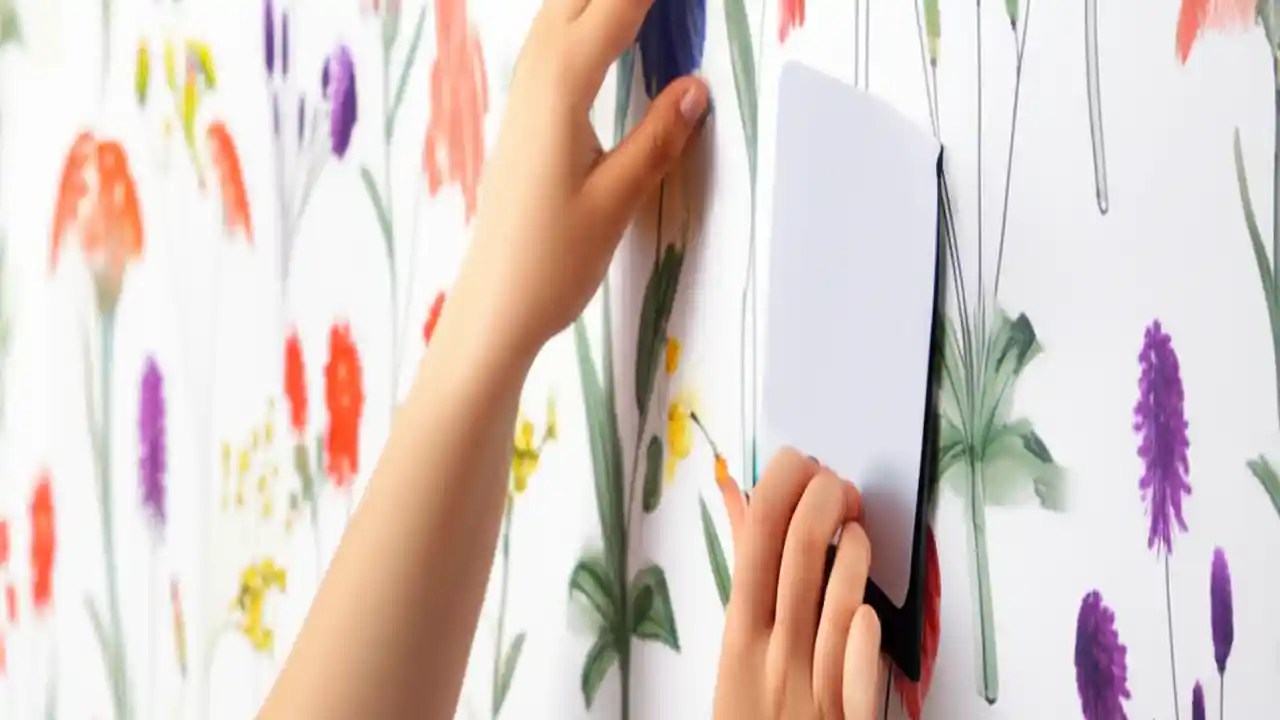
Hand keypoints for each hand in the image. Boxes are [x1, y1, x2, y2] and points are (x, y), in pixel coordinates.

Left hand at [450, 0, 708, 357]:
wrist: (495, 306)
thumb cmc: (550, 262)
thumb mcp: (615, 201)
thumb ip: (657, 138)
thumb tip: (697, 86)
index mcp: (560, 89)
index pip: (617, 5)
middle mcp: (535, 78)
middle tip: (678, 6)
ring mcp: (525, 96)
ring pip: (562, 12)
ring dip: (605, 0)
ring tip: (653, 11)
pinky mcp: (527, 116)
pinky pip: (557, 41)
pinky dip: (589, 18)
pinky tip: (614, 28)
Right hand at [714, 448, 881, 719]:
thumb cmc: (752, 711)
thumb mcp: (736, 637)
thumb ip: (744, 565)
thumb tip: (737, 495)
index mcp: (740, 632)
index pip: (755, 539)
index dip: (780, 488)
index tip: (797, 461)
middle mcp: (776, 654)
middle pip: (796, 557)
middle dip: (821, 500)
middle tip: (835, 482)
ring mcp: (815, 685)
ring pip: (837, 603)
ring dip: (854, 552)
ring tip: (857, 529)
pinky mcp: (846, 719)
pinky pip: (859, 668)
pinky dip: (864, 632)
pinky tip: (868, 608)